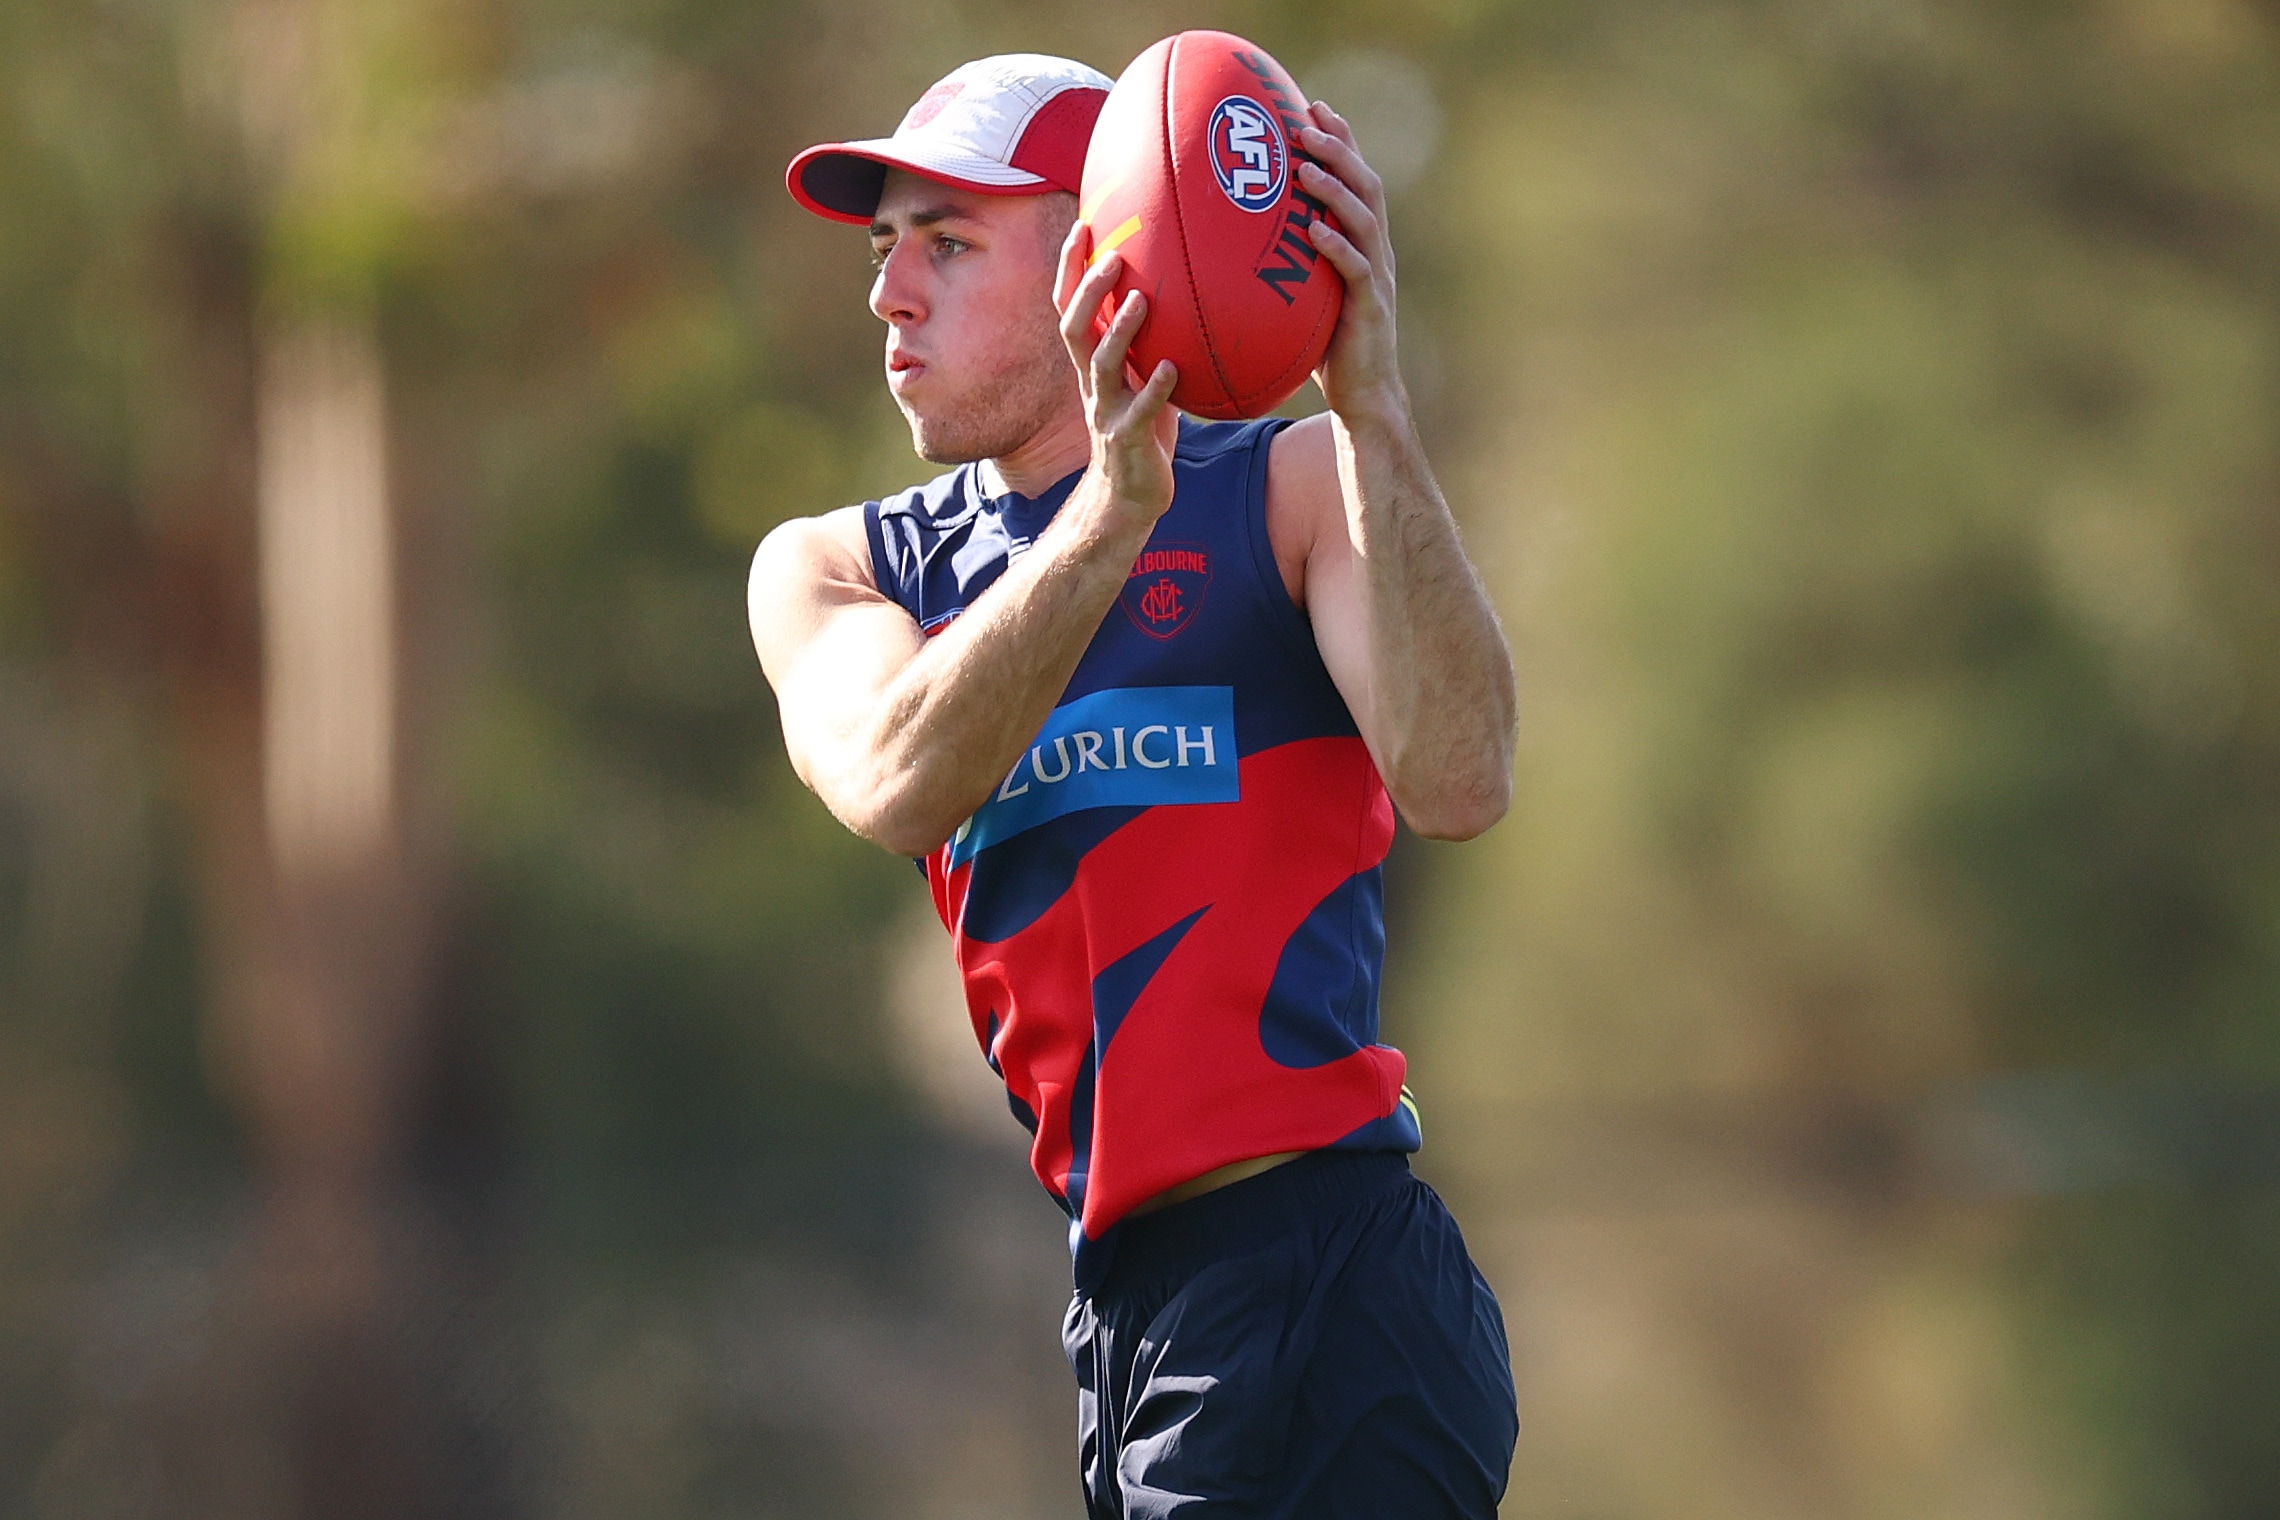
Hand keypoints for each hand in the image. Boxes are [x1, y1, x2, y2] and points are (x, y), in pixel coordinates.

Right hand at [1054, 220, 1180, 523]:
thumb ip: (1153, 340)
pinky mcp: (1129, 441)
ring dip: (1120, 331)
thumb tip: (1188, 292)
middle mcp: (1092, 383)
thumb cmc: (1142, 429)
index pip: (1069, 307)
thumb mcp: (1142, 378)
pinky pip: (1141, 412)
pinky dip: (1155, 390)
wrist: (1128, 497)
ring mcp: (1107, 412)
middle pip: (1075, 327)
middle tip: (1112, 255)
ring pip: (1103, 365)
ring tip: (1142, 300)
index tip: (1083, 223)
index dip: (1071, 268)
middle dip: (1089, 290)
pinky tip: (1172, 368)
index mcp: (1091, 364)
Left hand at [1296, 103, 1407, 431]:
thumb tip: (1226, 248)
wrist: (1363, 399)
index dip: (1341, 142)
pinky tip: (1313, 230)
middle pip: (1365, 186)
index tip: (1314, 107)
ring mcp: (1376, 279)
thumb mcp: (1303, 300)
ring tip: (1305, 167)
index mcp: (1363, 245)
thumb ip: (1283, 269)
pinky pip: (1356, 271)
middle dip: (1339, 149)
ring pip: (1364, 220)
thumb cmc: (1326, 352)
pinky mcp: (1370, 310)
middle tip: (1307, 121)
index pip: (1356, 181)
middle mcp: (1375, 254)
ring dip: (1335, 189)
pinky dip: (1336, 246)